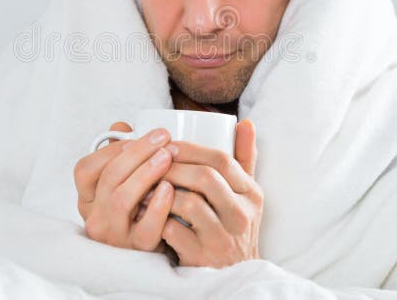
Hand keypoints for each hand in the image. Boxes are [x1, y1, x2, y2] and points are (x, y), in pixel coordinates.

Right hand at [73, 122, 175, 251]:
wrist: (160, 249)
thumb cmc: (142, 206)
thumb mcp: (127, 181)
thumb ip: (122, 153)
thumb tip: (122, 126)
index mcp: (89, 198)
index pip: (85, 169)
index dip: (110, 149)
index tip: (135, 134)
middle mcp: (95, 218)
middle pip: (108, 178)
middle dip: (137, 153)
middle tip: (162, 137)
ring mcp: (114, 236)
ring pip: (121, 199)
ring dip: (146, 173)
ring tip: (167, 156)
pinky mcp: (137, 250)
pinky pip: (146, 227)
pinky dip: (158, 205)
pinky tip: (170, 188)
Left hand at [157, 119, 262, 267]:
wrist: (233, 274)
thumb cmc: (233, 225)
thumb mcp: (246, 194)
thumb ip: (245, 158)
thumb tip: (245, 123)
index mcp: (252, 194)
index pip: (222, 160)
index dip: (191, 149)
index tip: (168, 144)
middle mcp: (241, 216)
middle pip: (205, 178)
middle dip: (173, 166)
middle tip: (152, 161)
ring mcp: (222, 239)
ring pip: (189, 204)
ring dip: (162, 191)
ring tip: (145, 185)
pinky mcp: (201, 258)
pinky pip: (174, 231)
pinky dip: (156, 217)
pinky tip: (145, 211)